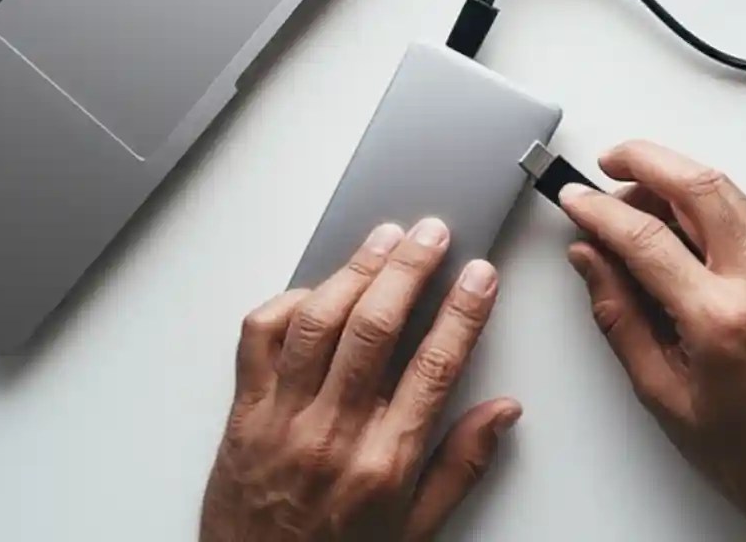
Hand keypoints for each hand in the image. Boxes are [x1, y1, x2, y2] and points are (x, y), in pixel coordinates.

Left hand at [201, 219, 520, 541]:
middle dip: (409, 268)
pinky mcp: (243, 411)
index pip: (433, 367)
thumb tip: (503, 411)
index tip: (479, 276)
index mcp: (384, 463)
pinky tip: (316, 288)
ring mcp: (281, 418)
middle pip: (375, 328)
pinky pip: (257, 338)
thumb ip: (462, 465)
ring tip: (383, 239)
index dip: (462, 313)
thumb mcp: (417, 529)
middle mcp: (332, 433)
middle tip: (431, 233)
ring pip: (318, 323)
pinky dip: (286, 302)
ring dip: (354, 270)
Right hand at [560, 141, 745, 540]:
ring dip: (675, 178)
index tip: (574, 199)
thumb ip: (619, 316)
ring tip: (633, 197)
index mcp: (720, 319)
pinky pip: (745, 217)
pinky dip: (704, 203)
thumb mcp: (661, 392)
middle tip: (607, 162)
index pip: (646, 237)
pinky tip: (675, 222)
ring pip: (728, 192)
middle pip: (699, 185)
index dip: (599, 210)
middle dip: (646, 159)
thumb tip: (590, 260)